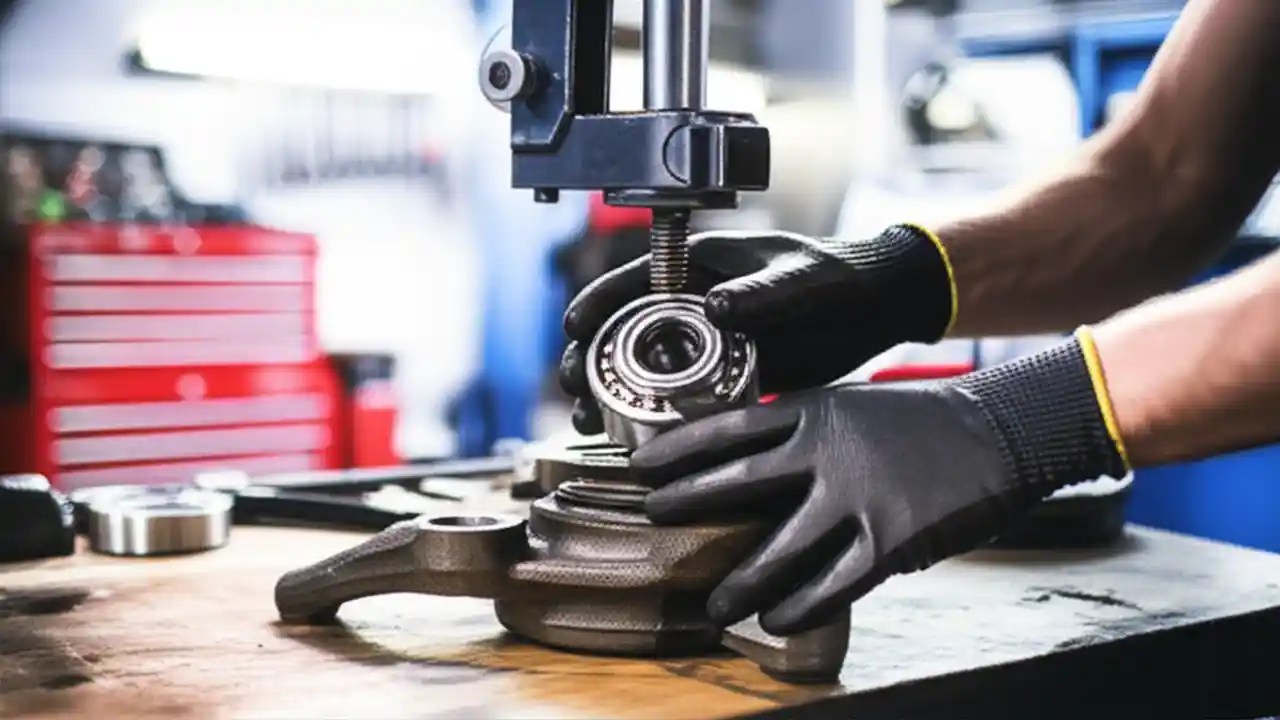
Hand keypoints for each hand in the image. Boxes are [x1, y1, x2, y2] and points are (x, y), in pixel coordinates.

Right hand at [559, 225, 955, 433]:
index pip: (633, 280)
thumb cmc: (839, 277)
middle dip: (590, 359)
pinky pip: (678, 398)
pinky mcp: (723, 376)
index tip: (572, 329)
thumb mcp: (802, 280)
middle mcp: (693, 303)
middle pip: (622, 331)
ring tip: (589, 422)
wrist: (876, 308)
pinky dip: (652, 418)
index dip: (596, 303)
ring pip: (641, 369)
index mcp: (703, 266)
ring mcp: (705, 342)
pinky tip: (631, 441)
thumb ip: (763, 293)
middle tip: (574, 389)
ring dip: (611, 394)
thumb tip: (717, 307)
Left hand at [630, 332, 1127, 635]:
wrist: (997, 431)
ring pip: (778, 550)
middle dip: (687, 503)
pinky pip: (832, 586)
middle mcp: (827, 451)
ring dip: (740, 582)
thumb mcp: (849, 406)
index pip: (730, 427)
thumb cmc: (915, 421)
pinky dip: (800, 607)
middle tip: (654, 520)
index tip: (641, 466)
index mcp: (814, 410)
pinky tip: (778, 621)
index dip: (680, 448)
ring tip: (715, 605)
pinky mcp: (891, 539)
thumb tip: (741, 465)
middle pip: (737, 482)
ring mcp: (858, 496)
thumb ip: (799, 433)